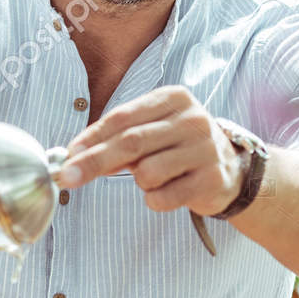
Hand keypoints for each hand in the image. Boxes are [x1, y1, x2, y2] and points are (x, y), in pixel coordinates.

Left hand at [57, 87, 239, 215]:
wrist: (231, 169)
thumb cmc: (179, 147)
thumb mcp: (153, 130)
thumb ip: (119, 137)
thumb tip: (76, 155)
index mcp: (174, 98)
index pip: (122, 117)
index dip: (91, 138)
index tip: (67, 155)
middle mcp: (192, 120)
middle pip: (130, 143)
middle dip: (93, 162)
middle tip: (67, 178)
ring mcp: (205, 149)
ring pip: (146, 173)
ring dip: (140, 182)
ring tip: (158, 177)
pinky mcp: (211, 180)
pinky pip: (163, 197)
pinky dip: (156, 199)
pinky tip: (172, 190)